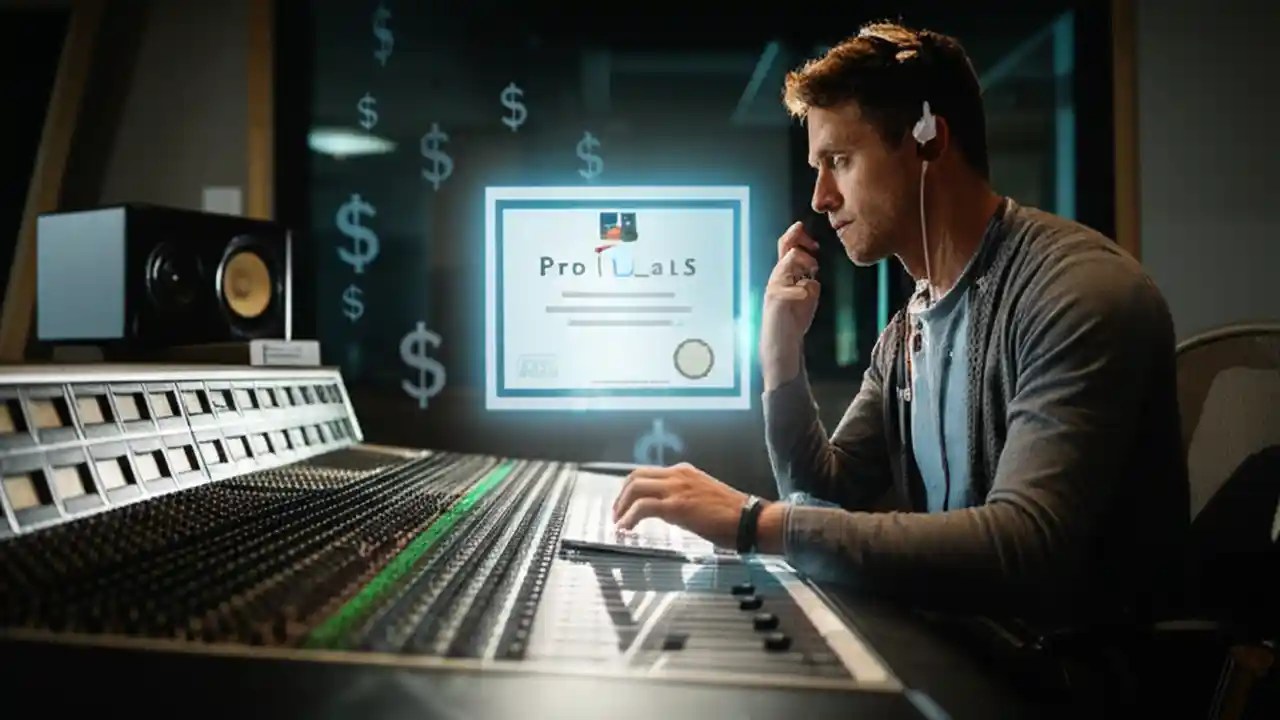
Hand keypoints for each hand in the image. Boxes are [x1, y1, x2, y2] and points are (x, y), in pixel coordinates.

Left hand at [611, 462, 748, 548]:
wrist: (750, 519)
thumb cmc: (733, 515)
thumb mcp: (704, 497)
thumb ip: (685, 498)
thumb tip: (668, 511)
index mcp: (684, 472)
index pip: (648, 473)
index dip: (632, 488)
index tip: (625, 505)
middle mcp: (678, 475)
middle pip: (636, 476)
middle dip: (622, 495)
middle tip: (617, 514)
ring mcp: (677, 488)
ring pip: (635, 487)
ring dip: (622, 505)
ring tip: (619, 522)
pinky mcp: (677, 505)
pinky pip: (643, 507)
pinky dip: (630, 517)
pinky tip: (626, 528)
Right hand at [761, 221, 820, 389]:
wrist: (782, 343)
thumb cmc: (794, 320)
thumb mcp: (808, 297)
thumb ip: (810, 283)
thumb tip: (813, 277)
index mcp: (785, 275)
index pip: (788, 247)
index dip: (800, 238)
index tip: (816, 245)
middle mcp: (777, 277)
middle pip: (784, 245)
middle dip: (797, 236)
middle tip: (813, 243)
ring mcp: (774, 287)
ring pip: (789, 261)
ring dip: (805, 262)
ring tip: (813, 272)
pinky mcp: (775, 299)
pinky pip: (793, 287)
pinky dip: (803, 291)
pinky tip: (804, 300)